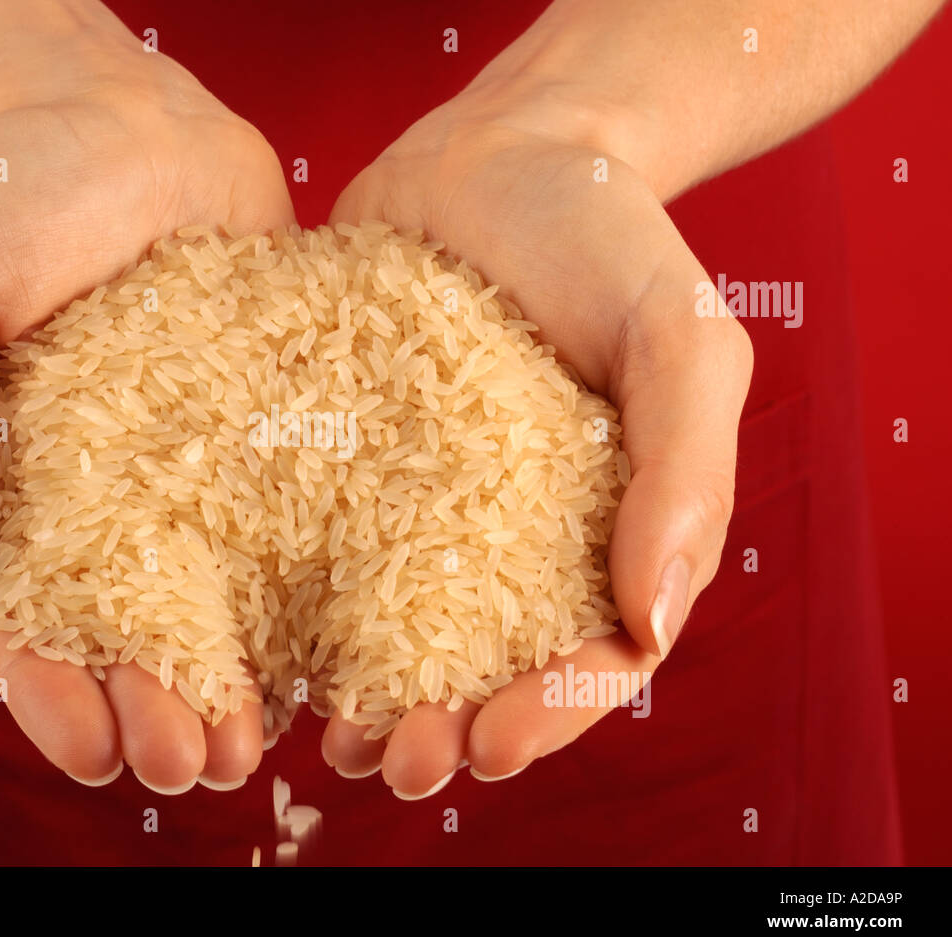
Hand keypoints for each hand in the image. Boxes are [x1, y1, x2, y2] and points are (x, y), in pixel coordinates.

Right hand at [0, 45, 293, 792]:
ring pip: (211, 602)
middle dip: (151, 710)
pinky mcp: (270, 434)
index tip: (94, 752)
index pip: (22, 621)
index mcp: (11, 490)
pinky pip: (289, 525)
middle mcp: (108, 499)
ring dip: (228, 683)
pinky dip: (303, 595)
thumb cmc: (2, 195)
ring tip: (255, 748)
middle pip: (125, 633)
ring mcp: (194, 472)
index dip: (54, 695)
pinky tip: (326, 657)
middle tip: (190, 767)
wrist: (120, 113)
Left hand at [324, 86, 752, 794]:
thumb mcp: (681, 341)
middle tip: (393, 766)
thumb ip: (684, 475)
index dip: (547, 715)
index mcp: (609, 529)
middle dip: (444, 728)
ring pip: (399, 629)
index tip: (488, 746)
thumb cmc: (610, 240)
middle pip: (486, 665)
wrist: (502, 153)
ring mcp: (425, 506)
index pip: (592, 656)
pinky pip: (324, 548)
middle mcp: (514, 536)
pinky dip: (302, 608)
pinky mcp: (350, 465)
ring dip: (370, 698)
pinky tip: (269, 652)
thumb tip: (652, 625)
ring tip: (331, 742)